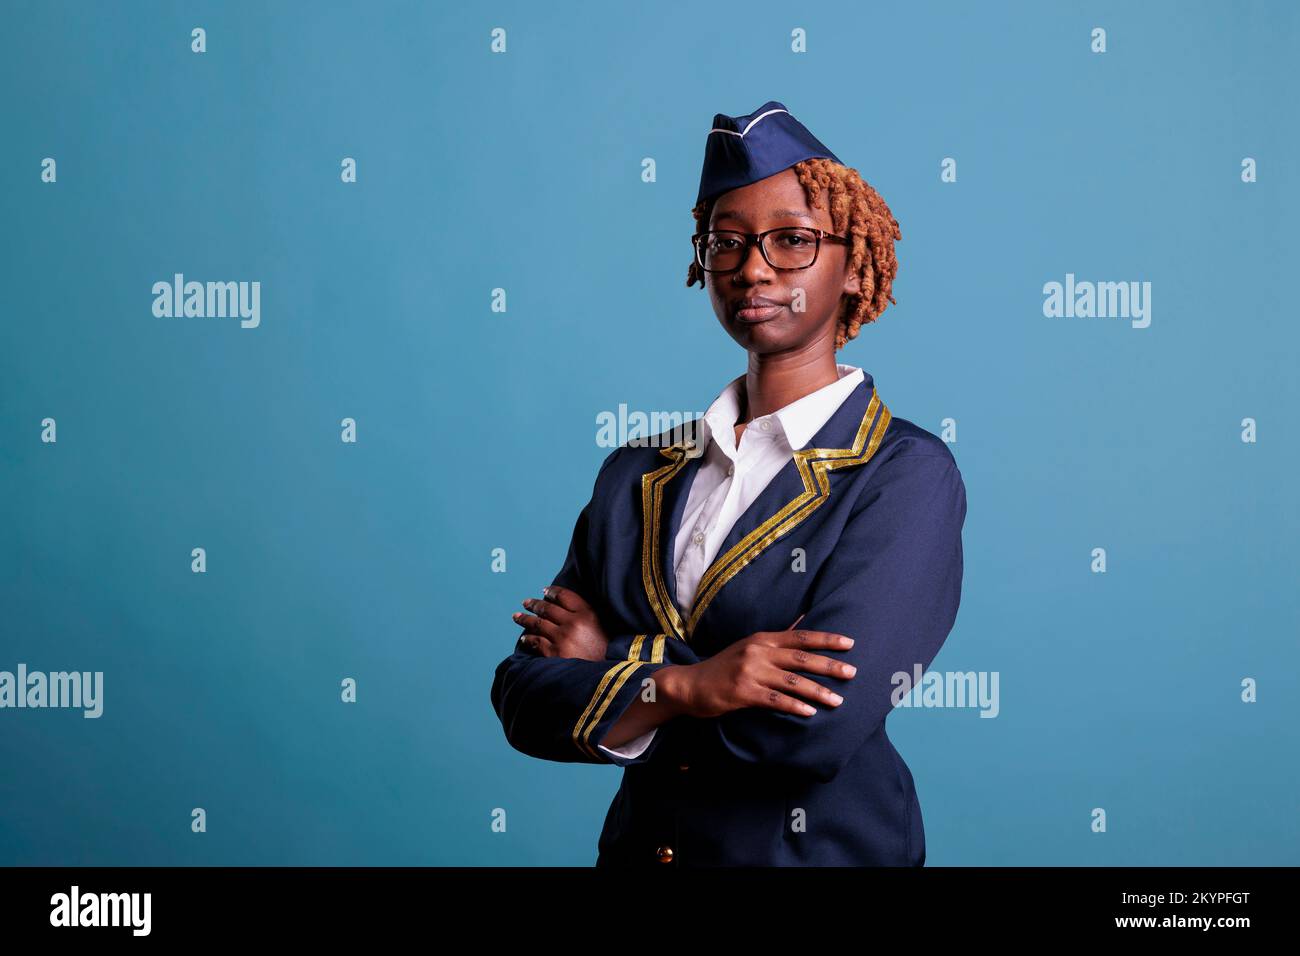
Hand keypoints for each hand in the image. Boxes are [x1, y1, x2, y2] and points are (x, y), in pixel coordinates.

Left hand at [512, 585, 608, 660]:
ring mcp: (562, 639)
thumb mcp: (602, 625)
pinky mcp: (555, 654)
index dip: (552, 591)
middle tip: (526, 602)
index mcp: (587, 613)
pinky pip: (536, 642)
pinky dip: (528, 638)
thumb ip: (586, 613)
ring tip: (517, 616)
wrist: (609, 677)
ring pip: (538, 624)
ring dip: (525, 619)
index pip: (564, 595)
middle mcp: (573, 623)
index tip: (544, 591)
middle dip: (534, 604)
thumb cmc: (607, 650)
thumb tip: (564, 604)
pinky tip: (524, 638)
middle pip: (547, 608)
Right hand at [668, 622, 856, 719]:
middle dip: (829, 665)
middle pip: (801, 658)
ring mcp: (750, 672)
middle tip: (853, 673)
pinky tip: (810, 712)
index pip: (800, 636)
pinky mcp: (742, 693)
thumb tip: (804, 620)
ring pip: (792, 681)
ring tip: (838, 700)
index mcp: (762, 639)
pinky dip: (794, 706)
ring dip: (817, 691)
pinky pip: (774, 700)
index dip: (826, 639)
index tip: (849, 643)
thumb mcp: (750, 645)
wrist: (691, 684)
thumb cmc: (724, 666)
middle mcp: (758, 652)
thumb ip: (778, 638)